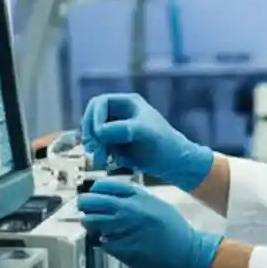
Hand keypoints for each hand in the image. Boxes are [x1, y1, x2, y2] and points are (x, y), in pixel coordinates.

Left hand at [78, 179, 221, 267]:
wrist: (187, 255)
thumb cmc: (175, 232)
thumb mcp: (158, 206)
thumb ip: (136, 200)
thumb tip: (112, 199)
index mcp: (141, 197)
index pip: (105, 186)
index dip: (95, 190)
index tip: (93, 194)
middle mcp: (130, 210)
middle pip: (92, 202)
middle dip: (85, 206)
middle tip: (85, 210)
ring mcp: (123, 229)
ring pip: (91, 222)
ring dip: (91, 225)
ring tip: (99, 228)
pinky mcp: (120, 248)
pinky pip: (101, 242)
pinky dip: (104, 242)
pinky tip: (116, 243)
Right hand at [80, 93, 213, 191]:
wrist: (175, 164)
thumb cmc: (164, 144)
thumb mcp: (145, 133)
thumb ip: (123, 128)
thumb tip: (101, 131)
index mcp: (128, 103)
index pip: (99, 103)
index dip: (94, 117)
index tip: (100, 134)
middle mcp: (121, 114)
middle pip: (92, 118)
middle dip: (91, 134)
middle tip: (94, 150)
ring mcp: (117, 129)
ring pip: (93, 134)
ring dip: (93, 146)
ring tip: (101, 161)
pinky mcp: (117, 145)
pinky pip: (99, 147)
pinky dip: (100, 154)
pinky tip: (109, 163)